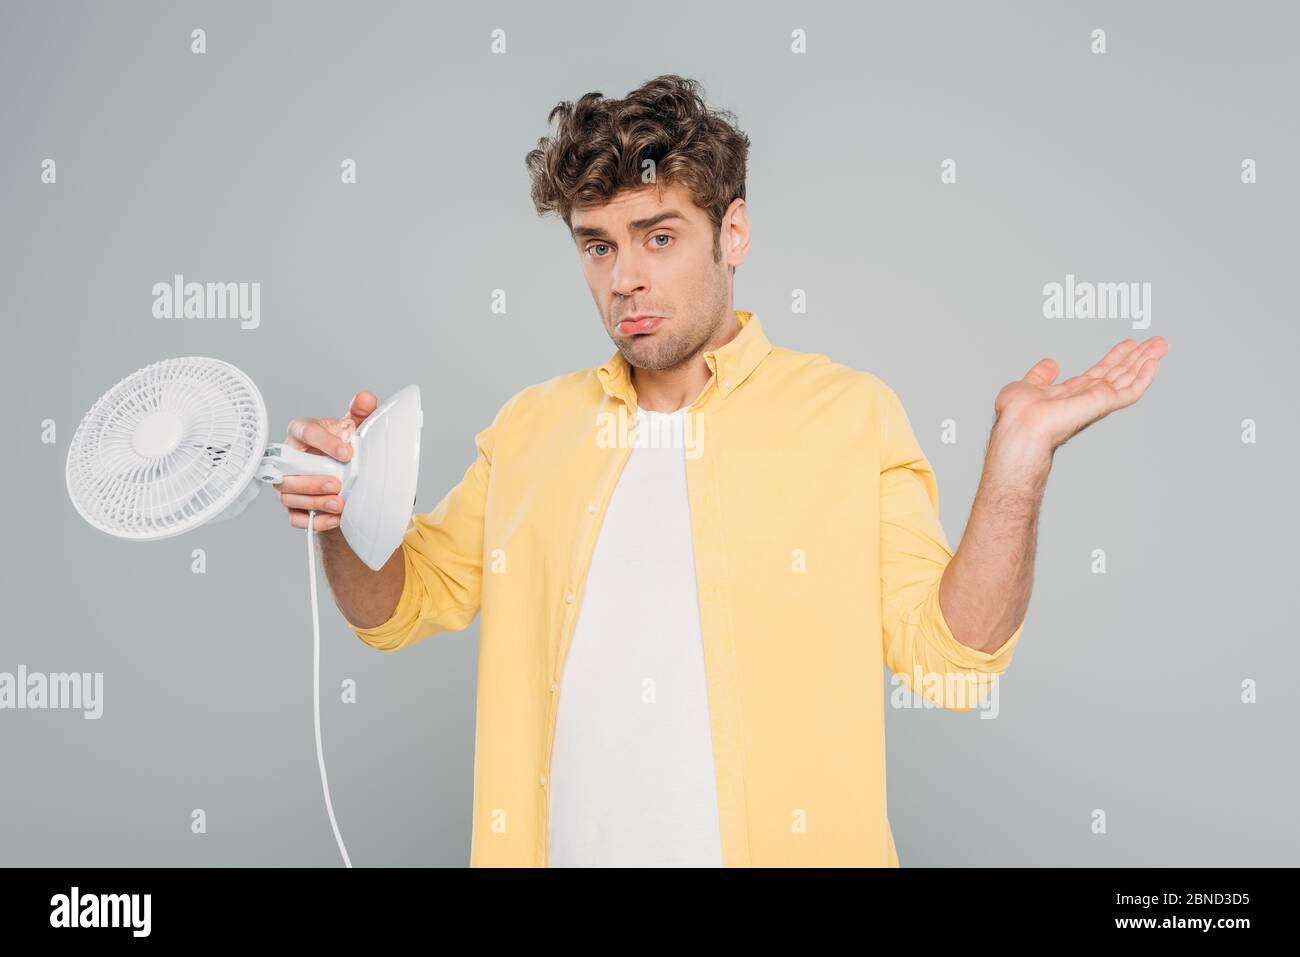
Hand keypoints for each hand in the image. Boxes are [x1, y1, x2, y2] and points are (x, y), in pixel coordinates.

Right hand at [275, 390, 378, 530]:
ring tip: (339, 503)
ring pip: (289, 496)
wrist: (345, 475)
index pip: (305, 432)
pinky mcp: (294, 506)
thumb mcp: (354, 428)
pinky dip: (315, 520)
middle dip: (311, 480)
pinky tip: (335, 518)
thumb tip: (366, 398)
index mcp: (301, 433)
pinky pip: (296, 517)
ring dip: (314, 501)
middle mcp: (289, 459)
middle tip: (337, 484)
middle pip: (289, 470)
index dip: (325, 443)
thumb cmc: (343, 446)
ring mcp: (288, 484)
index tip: (348, 453)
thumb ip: (359, 412)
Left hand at [994, 336, 1168, 452]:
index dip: (1115, 357)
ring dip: (1146, 361)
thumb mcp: (1027, 386)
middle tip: (1156, 340)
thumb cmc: (1016, 415)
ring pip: (1128, 379)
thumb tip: (1050, 364)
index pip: (1099, 373)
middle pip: (1119, 374)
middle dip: (1137, 357)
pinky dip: (1144, 377)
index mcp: (1071, 394)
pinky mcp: (1103, 404)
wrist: (1020, 426)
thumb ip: (1040, 375)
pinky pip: (1130, 391)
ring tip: (1161, 344)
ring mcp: (1097, 401)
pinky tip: (1154, 362)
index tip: (1129, 344)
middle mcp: (1087, 398)